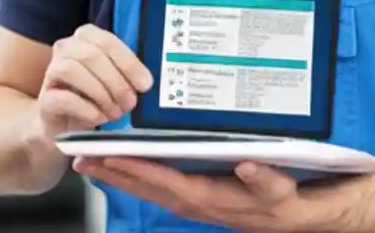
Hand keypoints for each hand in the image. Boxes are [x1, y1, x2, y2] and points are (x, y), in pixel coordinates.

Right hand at [37, 24, 152, 139]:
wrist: (63, 126)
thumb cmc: (92, 98)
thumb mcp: (113, 82)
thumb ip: (127, 75)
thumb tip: (145, 82)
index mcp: (86, 37)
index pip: (107, 41)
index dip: (128, 63)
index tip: (145, 85)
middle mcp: (65, 48)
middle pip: (91, 55)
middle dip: (116, 82)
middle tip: (129, 104)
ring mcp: (51, 72)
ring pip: (72, 70)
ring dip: (100, 94)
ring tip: (114, 113)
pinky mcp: (44, 100)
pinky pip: (63, 98)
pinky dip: (86, 109)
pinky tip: (98, 117)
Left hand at [74, 157, 324, 232]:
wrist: (296, 216)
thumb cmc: (285, 200)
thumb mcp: (282, 189)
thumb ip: (265, 179)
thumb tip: (246, 165)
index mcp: (209, 198)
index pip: (164, 182)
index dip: (134, 170)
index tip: (107, 158)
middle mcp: (194, 202)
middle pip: (146, 187)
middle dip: (112, 172)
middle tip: (79, 157)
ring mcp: (193, 201)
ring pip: (148, 187)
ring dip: (118, 174)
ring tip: (89, 160)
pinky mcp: (195, 196)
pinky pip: (158, 186)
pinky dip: (137, 175)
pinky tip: (123, 164)